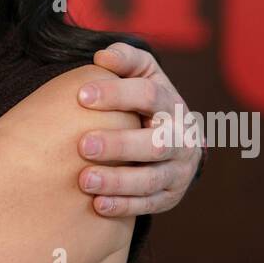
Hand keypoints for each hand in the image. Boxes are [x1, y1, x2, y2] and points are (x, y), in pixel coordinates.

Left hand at [76, 42, 204, 216]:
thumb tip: (103, 56)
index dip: (117, 94)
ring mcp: (178, 171)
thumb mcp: (142, 74)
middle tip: (84, 145)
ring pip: (152, 180)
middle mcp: (182, 139)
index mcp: (172, 105)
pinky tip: (96, 205)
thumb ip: (125, 59)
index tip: (81, 95)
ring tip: (83, 180)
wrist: (175, 139)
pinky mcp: (169, 197)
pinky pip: (148, 205)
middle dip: (120, 145)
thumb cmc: (147, 101)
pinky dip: (123, 206)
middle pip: (156, 144)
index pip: (150, 96)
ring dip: (118, 181)